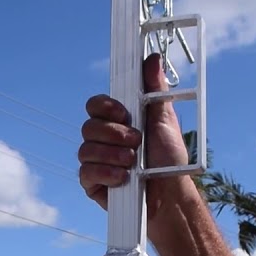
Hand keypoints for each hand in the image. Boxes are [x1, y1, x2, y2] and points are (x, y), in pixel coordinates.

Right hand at [78, 54, 189, 210]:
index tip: (124, 114)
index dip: (105, 107)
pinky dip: (105, 174)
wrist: (170, 196)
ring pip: (86, 149)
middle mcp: (105, 140)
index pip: (95, 105)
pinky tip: (123, 179)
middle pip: (88, 126)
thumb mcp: (165, 120)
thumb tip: (152, 59)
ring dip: (112, 155)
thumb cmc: (170, 160)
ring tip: (132, 163)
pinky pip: (85, 172)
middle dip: (114, 135)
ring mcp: (97, 162)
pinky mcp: (93, 184)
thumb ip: (155, 89)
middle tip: (136, 143)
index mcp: (118, 122)